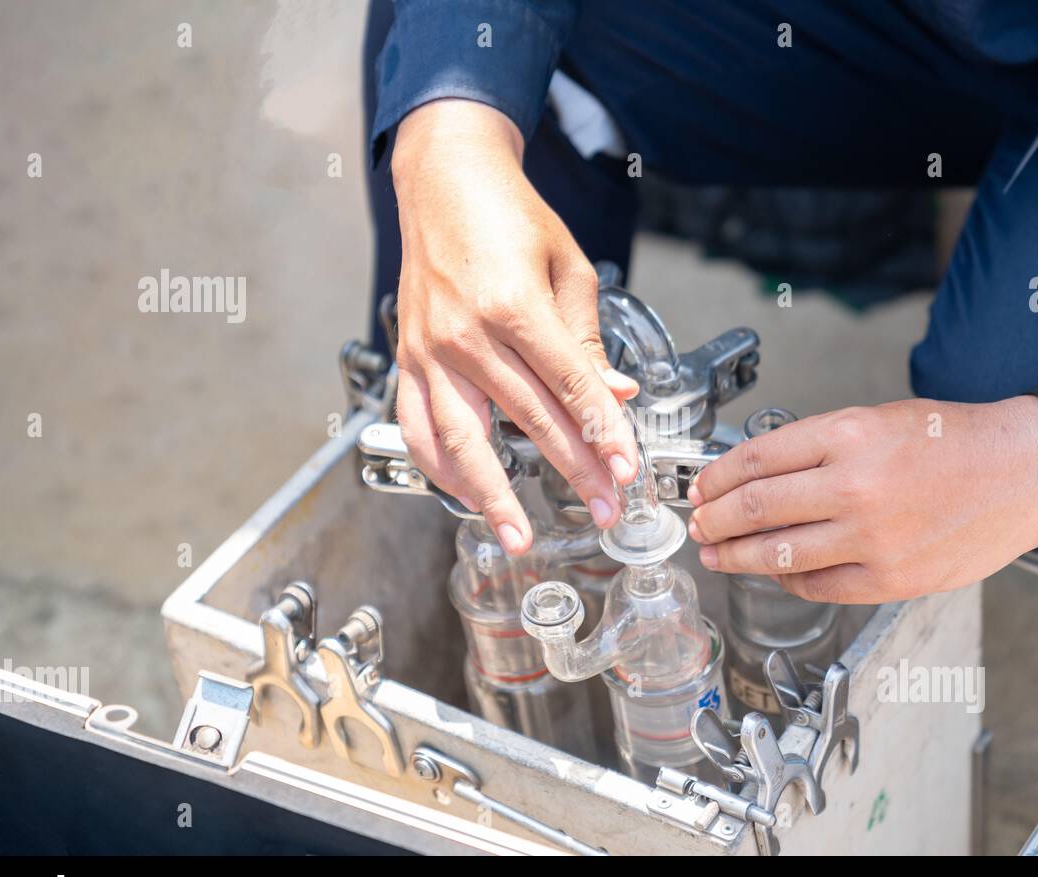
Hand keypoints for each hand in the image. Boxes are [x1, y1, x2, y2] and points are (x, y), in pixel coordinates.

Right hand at [390, 100, 638, 554]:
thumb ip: (587, 342)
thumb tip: (617, 397)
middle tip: (606, 509)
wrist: (444, 178)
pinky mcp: (408, 359)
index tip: (628, 470)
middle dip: (573, 471)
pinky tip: (464, 495)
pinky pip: (417, 427)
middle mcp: (466, 334)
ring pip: (463, 439)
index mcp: (513, 306)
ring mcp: (430, 351)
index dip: (603, 433)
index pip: (569, 387)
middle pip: (528, 421)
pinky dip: (438, 468)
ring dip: (494, 495)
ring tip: (519, 537)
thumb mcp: (567, 268)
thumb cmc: (510, 216)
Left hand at [686, 389, 1037, 603]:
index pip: (755, 459)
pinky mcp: (893, 577)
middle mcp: (856, 485)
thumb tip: (755, 476)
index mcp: (848, 435)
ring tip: (718, 554)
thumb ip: (818, 446)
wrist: (1025, 469)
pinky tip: (776, 573)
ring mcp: (874, 537)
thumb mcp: (877, 418)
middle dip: (714, 520)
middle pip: (755, 508)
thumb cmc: (953, 440)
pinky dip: (788, 581)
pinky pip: (819, 586)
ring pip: (778, 555)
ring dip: (736, 557)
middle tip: (697, 525)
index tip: (700, 488)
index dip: (715, 478)